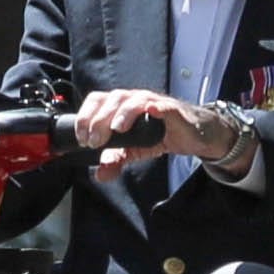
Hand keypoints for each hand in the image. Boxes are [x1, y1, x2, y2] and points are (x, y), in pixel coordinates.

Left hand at [72, 87, 233, 178]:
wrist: (191, 135)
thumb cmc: (160, 135)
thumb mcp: (133, 151)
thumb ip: (116, 160)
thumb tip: (100, 174)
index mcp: (119, 106)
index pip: (96, 102)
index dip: (85, 117)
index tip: (81, 138)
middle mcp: (133, 100)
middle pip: (112, 99)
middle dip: (99, 120)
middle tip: (95, 141)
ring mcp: (153, 102)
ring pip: (133, 100)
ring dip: (122, 113)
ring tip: (117, 130)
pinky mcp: (172, 110)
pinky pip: (163, 106)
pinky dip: (155, 108)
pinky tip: (150, 112)